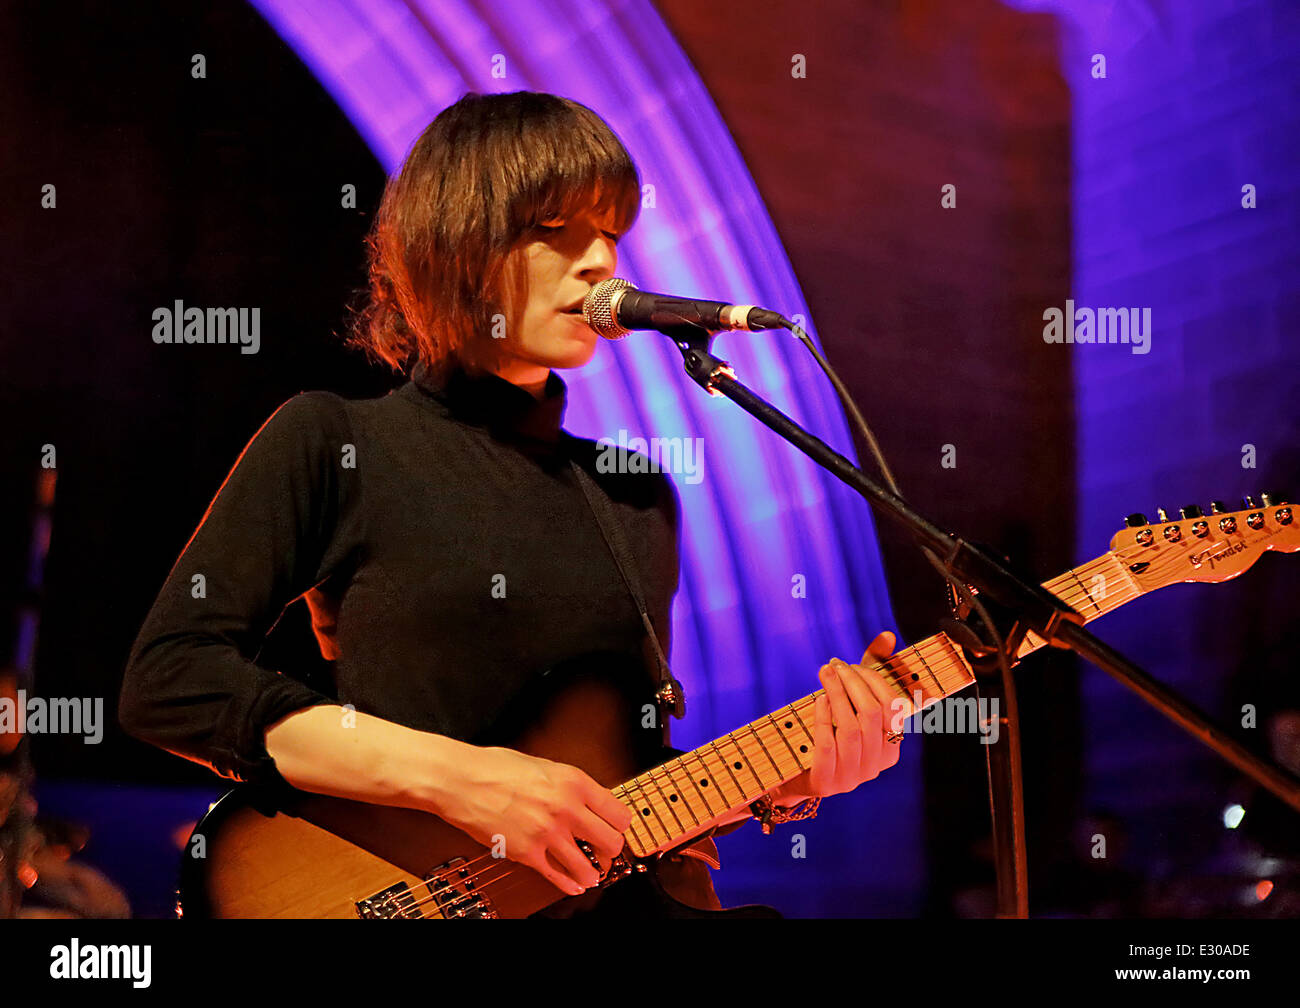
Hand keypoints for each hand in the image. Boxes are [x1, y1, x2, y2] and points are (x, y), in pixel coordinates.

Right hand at [431, 746, 633, 897]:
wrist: (461, 779)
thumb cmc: (495, 767)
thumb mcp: (544, 765)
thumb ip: (569, 785)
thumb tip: (588, 801)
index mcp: (573, 782)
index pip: (619, 813)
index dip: (620, 825)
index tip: (616, 829)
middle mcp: (565, 808)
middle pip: (612, 842)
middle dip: (611, 851)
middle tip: (606, 852)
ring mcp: (547, 833)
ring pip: (589, 866)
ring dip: (592, 873)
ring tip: (591, 873)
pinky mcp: (527, 853)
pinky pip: (558, 877)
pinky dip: (569, 885)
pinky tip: (574, 885)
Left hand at [767, 631, 906, 806]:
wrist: (798, 776)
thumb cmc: (831, 734)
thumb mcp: (851, 706)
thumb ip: (870, 674)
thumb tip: (887, 635)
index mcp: (890, 749)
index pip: (892, 708)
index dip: (872, 681)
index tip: (849, 664)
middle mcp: (876, 766)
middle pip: (871, 714)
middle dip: (852, 683)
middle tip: (834, 664)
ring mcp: (853, 777)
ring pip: (851, 728)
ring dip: (836, 694)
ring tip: (824, 673)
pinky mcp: (828, 782)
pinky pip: (828, 744)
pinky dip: (824, 717)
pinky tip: (818, 699)